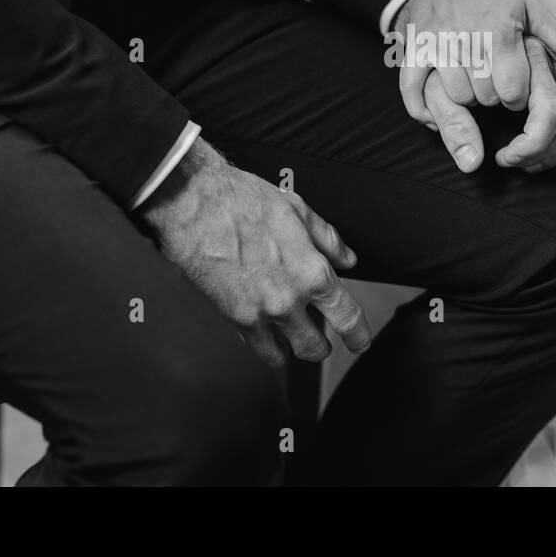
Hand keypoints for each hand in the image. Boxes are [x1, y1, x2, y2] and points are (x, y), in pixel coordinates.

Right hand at [141, 139, 369, 367]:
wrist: (196, 203)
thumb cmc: (243, 201)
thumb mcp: (299, 211)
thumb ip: (328, 240)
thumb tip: (346, 259)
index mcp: (312, 272)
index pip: (347, 318)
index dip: (358, 335)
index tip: (359, 340)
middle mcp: (289, 300)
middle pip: (317, 348)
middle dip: (324, 345)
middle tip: (323, 337)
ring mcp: (260, 313)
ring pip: (288, 355)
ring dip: (294, 349)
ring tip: (294, 336)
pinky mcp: (233, 317)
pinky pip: (258, 349)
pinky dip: (267, 346)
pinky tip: (268, 333)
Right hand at [394, 0, 555, 172]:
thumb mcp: (534, 11)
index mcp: (500, 34)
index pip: (513, 93)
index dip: (518, 93)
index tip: (516, 81)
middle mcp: (468, 41)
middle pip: (486, 98)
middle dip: (494, 94)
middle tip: (493, 76)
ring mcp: (438, 45)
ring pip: (457, 98)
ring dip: (466, 96)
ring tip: (472, 78)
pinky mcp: (415, 48)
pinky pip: (413, 92)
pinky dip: (423, 109)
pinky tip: (435, 112)